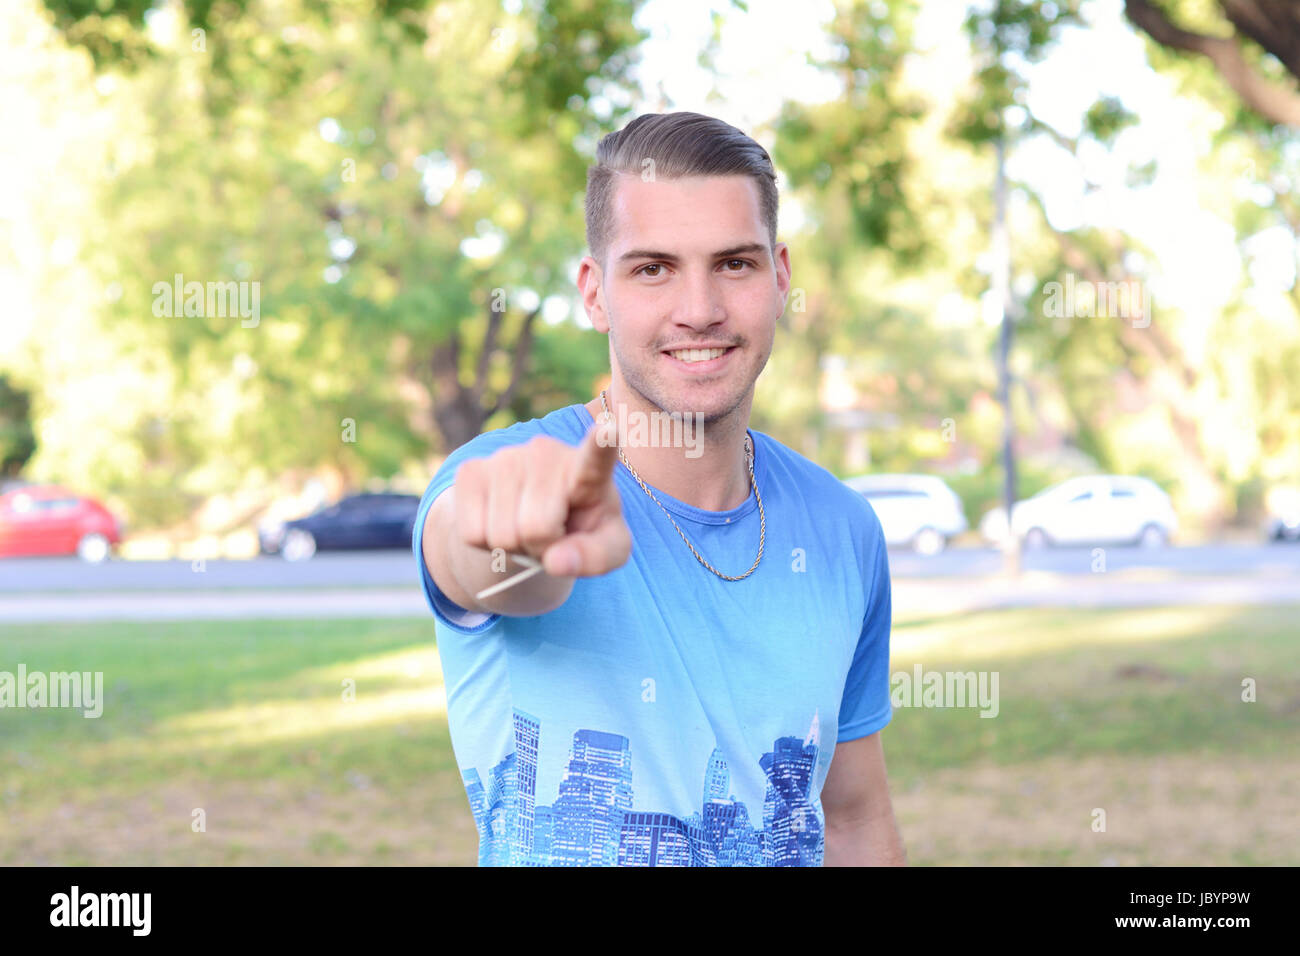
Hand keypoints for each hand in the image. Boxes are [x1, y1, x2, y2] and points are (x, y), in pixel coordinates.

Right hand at [453, 419, 630, 578]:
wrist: (536, 520)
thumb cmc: (581, 530)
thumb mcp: (607, 549)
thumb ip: (596, 557)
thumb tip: (557, 561)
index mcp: (591, 473)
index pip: (595, 459)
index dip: (600, 445)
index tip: (608, 429)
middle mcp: (547, 455)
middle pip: (536, 528)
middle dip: (540, 546)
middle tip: (549, 535)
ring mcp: (506, 458)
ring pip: (502, 535)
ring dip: (514, 546)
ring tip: (526, 527)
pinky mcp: (471, 471)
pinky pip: (472, 534)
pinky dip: (486, 544)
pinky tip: (500, 522)